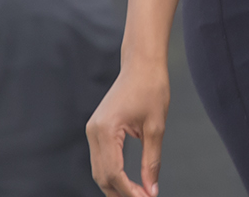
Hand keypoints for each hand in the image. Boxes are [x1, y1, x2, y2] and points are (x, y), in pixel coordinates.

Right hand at [87, 67, 171, 196]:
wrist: (142, 64)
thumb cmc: (151, 88)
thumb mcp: (156, 127)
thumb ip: (152, 162)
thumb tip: (151, 189)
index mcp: (106, 130)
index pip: (114, 173)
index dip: (130, 192)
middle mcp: (93, 132)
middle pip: (102, 176)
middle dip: (121, 193)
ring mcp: (93, 131)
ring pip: (99, 170)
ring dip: (115, 186)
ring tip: (137, 195)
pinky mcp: (97, 130)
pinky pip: (101, 159)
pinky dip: (112, 174)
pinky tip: (127, 183)